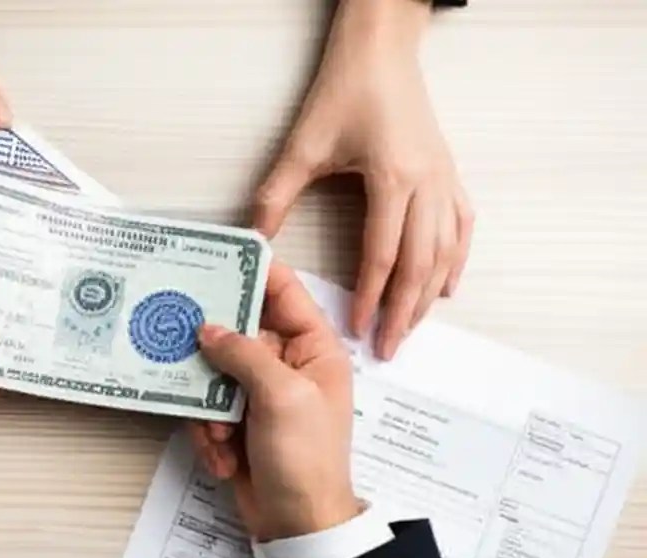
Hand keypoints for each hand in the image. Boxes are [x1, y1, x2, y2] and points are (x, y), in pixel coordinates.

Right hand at [188, 262, 358, 541]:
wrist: (298, 525)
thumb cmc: (306, 458)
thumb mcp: (281, 396)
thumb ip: (244, 354)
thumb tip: (207, 329)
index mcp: (313, 348)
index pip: (284, 292)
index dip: (253, 271)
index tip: (214, 257)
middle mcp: (286, 364)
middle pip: (236, 331)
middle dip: (212, 353)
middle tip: (184, 346)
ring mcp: (259, 394)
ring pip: (213, 373)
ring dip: (209, 407)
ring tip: (222, 434)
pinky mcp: (237, 422)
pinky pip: (206, 409)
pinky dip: (207, 434)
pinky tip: (222, 458)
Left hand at [254, 0, 473, 359]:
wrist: (381, 50)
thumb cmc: (345, 91)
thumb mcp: (302, 146)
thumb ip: (276, 196)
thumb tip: (254, 239)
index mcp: (393, 181)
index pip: (382, 256)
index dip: (371, 297)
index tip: (361, 330)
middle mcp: (427, 184)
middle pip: (421, 263)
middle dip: (405, 311)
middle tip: (391, 348)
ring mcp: (444, 178)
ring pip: (446, 250)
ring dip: (430, 293)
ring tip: (415, 327)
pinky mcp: (448, 171)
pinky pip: (461, 225)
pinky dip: (456, 259)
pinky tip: (448, 284)